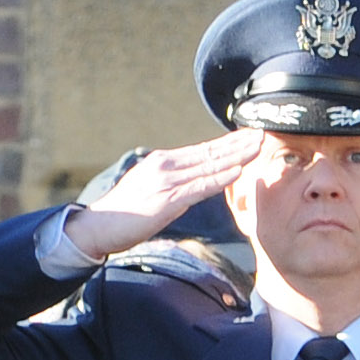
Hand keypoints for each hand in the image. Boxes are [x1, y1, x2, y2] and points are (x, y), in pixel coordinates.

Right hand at [60, 132, 263, 263]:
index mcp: (163, 163)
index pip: (202, 150)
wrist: (97, 226)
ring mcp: (167, 182)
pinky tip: (238, 171)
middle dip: (238, 144)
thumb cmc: (123, 215)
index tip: (248, 136)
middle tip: (262, 133)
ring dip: (236, 156)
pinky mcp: (166, 200)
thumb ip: (175, 187)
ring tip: (258, 147)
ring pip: (209, 166)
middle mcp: (166, 166)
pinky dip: (221, 178)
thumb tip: (195, 188)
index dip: (228, 143)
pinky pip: (199, 187)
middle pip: (209, 153)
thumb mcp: (152, 192)